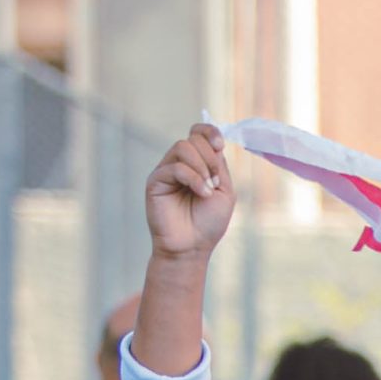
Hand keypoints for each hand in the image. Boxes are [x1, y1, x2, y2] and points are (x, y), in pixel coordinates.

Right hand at [145, 124, 234, 258]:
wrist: (192, 247)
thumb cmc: (209, 223)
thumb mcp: (225, 191)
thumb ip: (220, 166)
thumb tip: (213, 144)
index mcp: (198, 163)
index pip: (198, 133)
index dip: (209, 132)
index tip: (220, 145)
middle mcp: (180, 164)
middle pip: (193, 139)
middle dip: (210, 158)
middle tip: (216, 181)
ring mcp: (166, 171)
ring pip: (183, 147)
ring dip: (202, 166)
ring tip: (208, 189)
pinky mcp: (155, 181)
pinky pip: (175, 167)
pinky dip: (193, 178)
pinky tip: (202, 194)